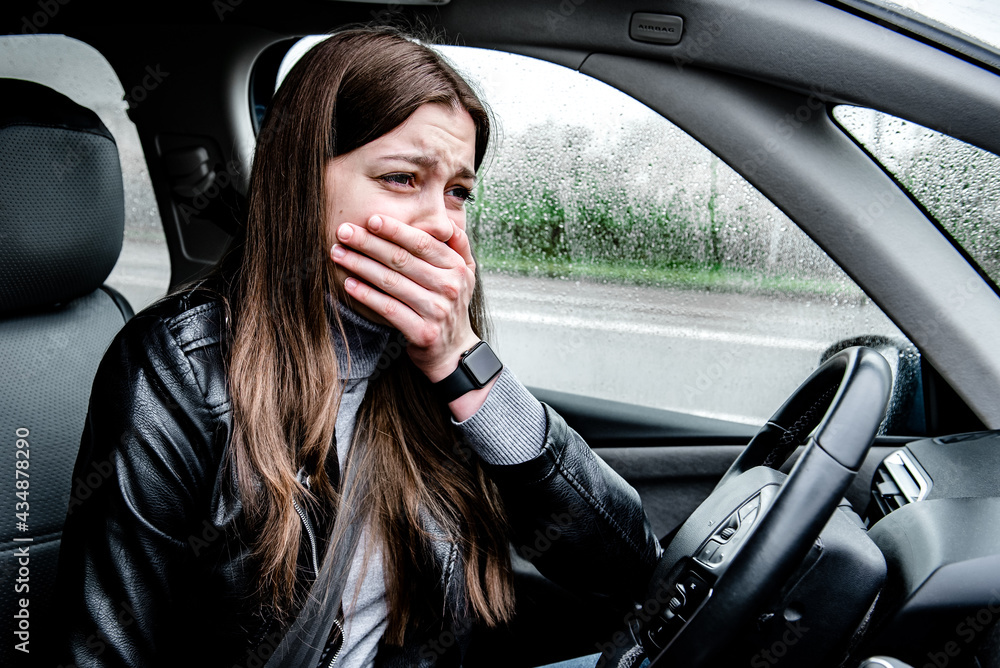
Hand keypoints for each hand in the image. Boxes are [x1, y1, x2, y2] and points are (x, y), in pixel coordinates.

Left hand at [330, 214, 481, 383]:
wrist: (454, 349)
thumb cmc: (451, 303)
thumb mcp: (466, 272)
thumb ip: (458, 244)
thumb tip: (445, 221)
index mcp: (457, 267)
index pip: (422, 243)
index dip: (395, 229)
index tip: (370, 219)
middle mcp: (449, 287)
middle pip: (401, 259)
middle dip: (369, 243)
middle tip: (343, 232)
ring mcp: (436, 311)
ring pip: (391, 282)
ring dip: (360, 265)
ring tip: (338, 253)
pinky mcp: (422, 332)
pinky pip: (388, 309)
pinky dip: (366, 295)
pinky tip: (348, 284)